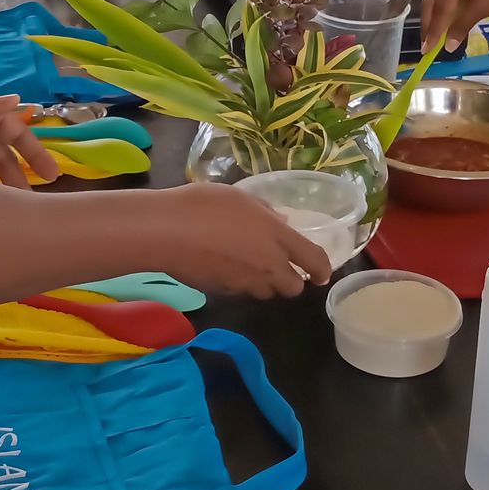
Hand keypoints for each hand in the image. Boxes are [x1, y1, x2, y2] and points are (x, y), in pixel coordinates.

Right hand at [150, 186, 330, 298]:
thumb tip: (281, 223)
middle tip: (279, 267)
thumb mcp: (239, 197)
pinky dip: (240, 283)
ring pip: (267, 292)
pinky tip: (224, 267)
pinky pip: (242, 291)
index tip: (322, 274)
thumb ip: (265, 212)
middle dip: (291, 280)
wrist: (165, 233)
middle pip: (293, 287)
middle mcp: (268, 265)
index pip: (314, 260)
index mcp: (277, 236)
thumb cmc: (203, 205)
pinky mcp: (225, 292)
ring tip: (248, 265)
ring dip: (265, 283)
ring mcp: (246, 282)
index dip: (323, 269)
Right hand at [421, 0, 488, 49]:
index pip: (439, 10)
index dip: (433, 32)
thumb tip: (448, 47)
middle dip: (429, 24)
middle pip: (431, 2)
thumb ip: (462, 26)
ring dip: (435, 17)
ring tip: (433, 36)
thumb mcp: (483, 7)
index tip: (426, 50)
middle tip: (426, 45)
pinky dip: (444, 8)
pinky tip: (445, 21)